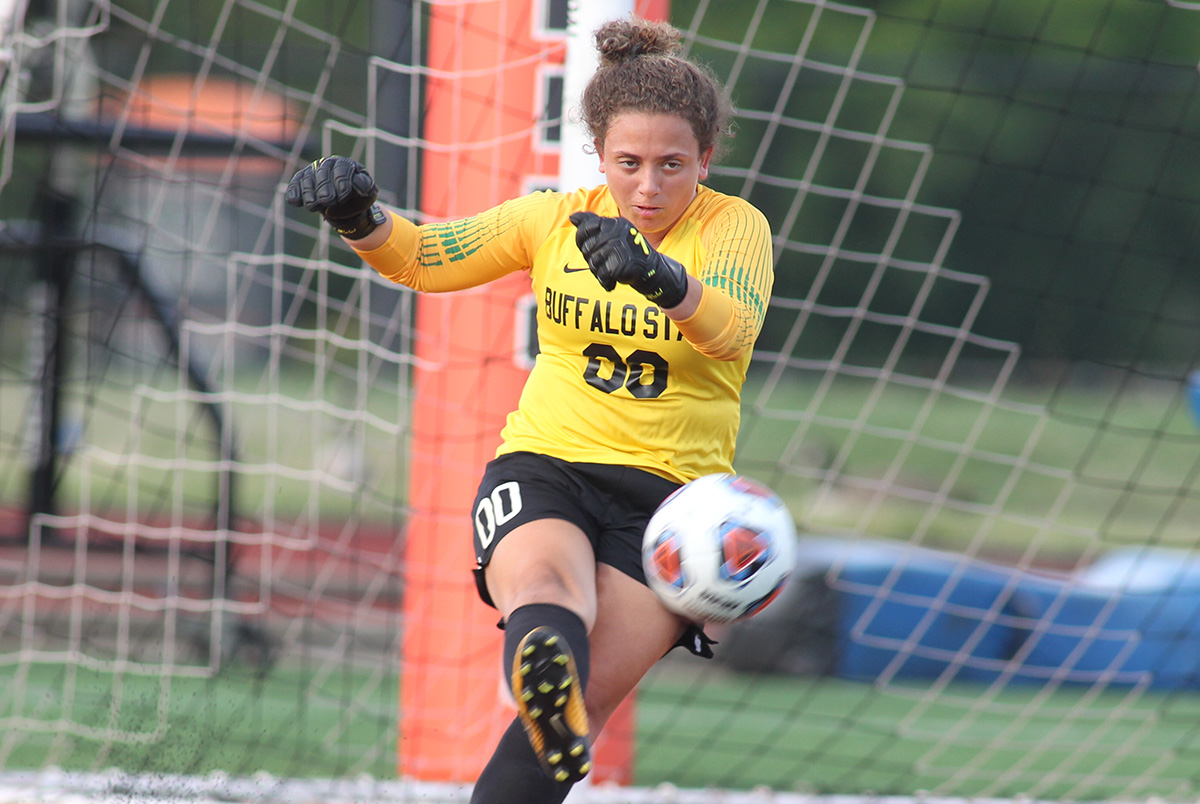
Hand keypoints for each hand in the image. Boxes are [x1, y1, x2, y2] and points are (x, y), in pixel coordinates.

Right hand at [286, 155, 384, 239]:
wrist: (346, 205)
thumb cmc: (358, 197)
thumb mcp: (368, 192)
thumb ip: (365, 185)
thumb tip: (357, 183)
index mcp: (345, 164)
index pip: (342, 170)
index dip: (342, 183)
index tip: (344, 197)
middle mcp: (327, 164)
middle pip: (323, 174)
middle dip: (324, 190)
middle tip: (328, 202)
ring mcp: (313, 171)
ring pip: (307, 179)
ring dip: (309, 194)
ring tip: (314, 207)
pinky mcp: (302, 180)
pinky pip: (295, 183)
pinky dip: (294, 192)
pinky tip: (296, 202)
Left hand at [569, 211, 688, 308]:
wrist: (652, 271)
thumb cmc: (628, 253)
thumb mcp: (612, 234)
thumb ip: (592, 225)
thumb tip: (572, 217)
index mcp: (615, 223)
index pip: (585, 228)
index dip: (582, 240)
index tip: (590, 247)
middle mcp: (617, 233)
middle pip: (587, 248)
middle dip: (592, 259)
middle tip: (606, 262)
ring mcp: (619, 248)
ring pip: (593, 262)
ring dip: (599, 271)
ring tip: (612, 270)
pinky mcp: (621, 265)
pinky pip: (601, 275)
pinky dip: (606, 281)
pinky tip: (614, 280)